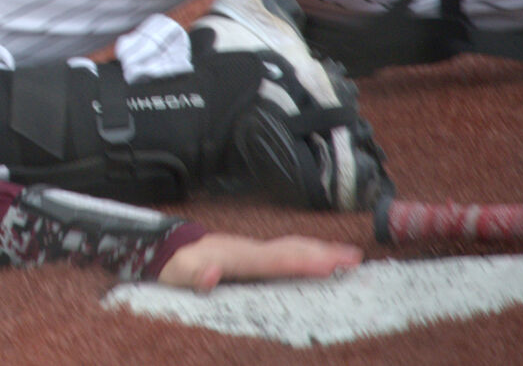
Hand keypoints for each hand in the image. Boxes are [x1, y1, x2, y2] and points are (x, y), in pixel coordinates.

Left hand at [157, 232, 361, 291]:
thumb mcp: (176, 273)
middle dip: (324, 252)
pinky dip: (307, 254)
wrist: (166, 248)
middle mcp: (248, 250)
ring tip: (349, 257)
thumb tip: (212, 272)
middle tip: (356, 258)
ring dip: (320, 250)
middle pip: (291, 248)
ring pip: (291, 247)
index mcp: (236, 257)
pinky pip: (285, 253)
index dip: (304, 262)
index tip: (333, 265)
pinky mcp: (252, 255)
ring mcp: (251, 251)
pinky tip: (319, 260)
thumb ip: (193, 275)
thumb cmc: (173, 266)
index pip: (276, 260)